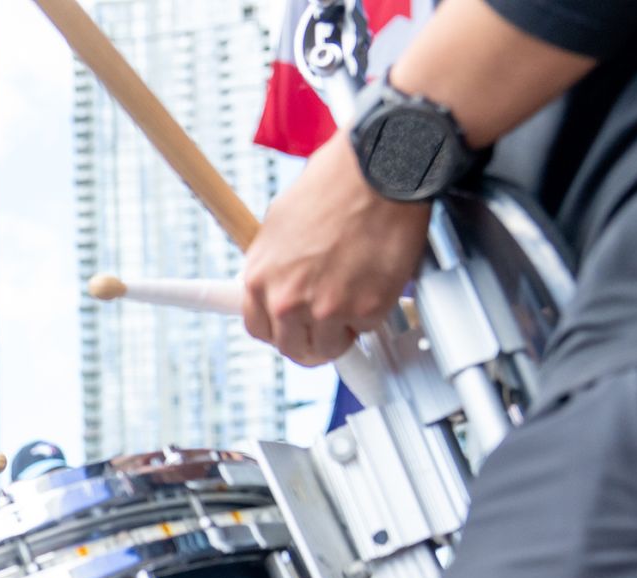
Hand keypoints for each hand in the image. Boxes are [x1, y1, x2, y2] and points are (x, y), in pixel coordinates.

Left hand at [241, 135, 430, 365]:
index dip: (281, 330)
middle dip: (311, 340)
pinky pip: (366, 329)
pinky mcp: (365, 310)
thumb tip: (277, 286)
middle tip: (328, 325)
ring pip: (329, 348)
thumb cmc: (334, 186)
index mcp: (260, 278)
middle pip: (292, 348)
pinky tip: (374, 280)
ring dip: (342, 332)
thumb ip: (276, 267)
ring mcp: (326, 309)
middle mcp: (287, 300)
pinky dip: (373, 312)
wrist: (377, 169)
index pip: (260, 330)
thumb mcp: (280, 227)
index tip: (294, 329)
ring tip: (353, 298)